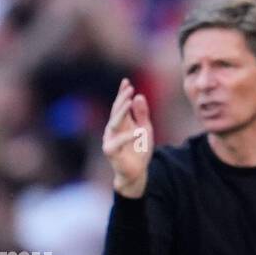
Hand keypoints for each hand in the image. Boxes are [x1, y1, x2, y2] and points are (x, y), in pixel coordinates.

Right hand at [103, 77, 153, 197]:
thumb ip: (142, 114)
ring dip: (122, 110)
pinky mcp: (110, 151)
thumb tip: (139, 96)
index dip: (122, 93)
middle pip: (116, 110)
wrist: (136, 173)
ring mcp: (110, 139)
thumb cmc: (139, 151)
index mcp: (121, 123)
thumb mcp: (145, 130)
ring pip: (114, 122)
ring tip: (130, 100)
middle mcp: (113, 129)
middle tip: (129, 88)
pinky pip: (117, 142)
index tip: (126, 81)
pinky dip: (128, 137)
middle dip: (122, 98)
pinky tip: (139, 132)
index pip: (120, 105)